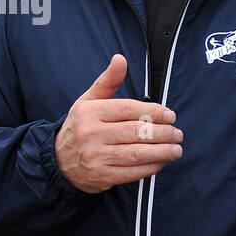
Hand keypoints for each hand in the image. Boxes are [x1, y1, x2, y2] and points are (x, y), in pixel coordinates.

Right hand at [53, 54, 182, 194]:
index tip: (170, 116)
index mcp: (90, 112)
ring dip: (161, 152)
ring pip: (137, 153)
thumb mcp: (88, 101)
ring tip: (176, 149)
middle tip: (177, 133)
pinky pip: (132, 172)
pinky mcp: (102, 176)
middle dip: (162, 133)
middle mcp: (91, 133)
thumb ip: (108, 81)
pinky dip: (151, 167)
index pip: (128, 109)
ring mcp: (96, 156)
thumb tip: (120, 59)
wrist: (58, 161)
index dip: (154, 112)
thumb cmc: (80, 126)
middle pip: (136, 132)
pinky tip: (161, 162)